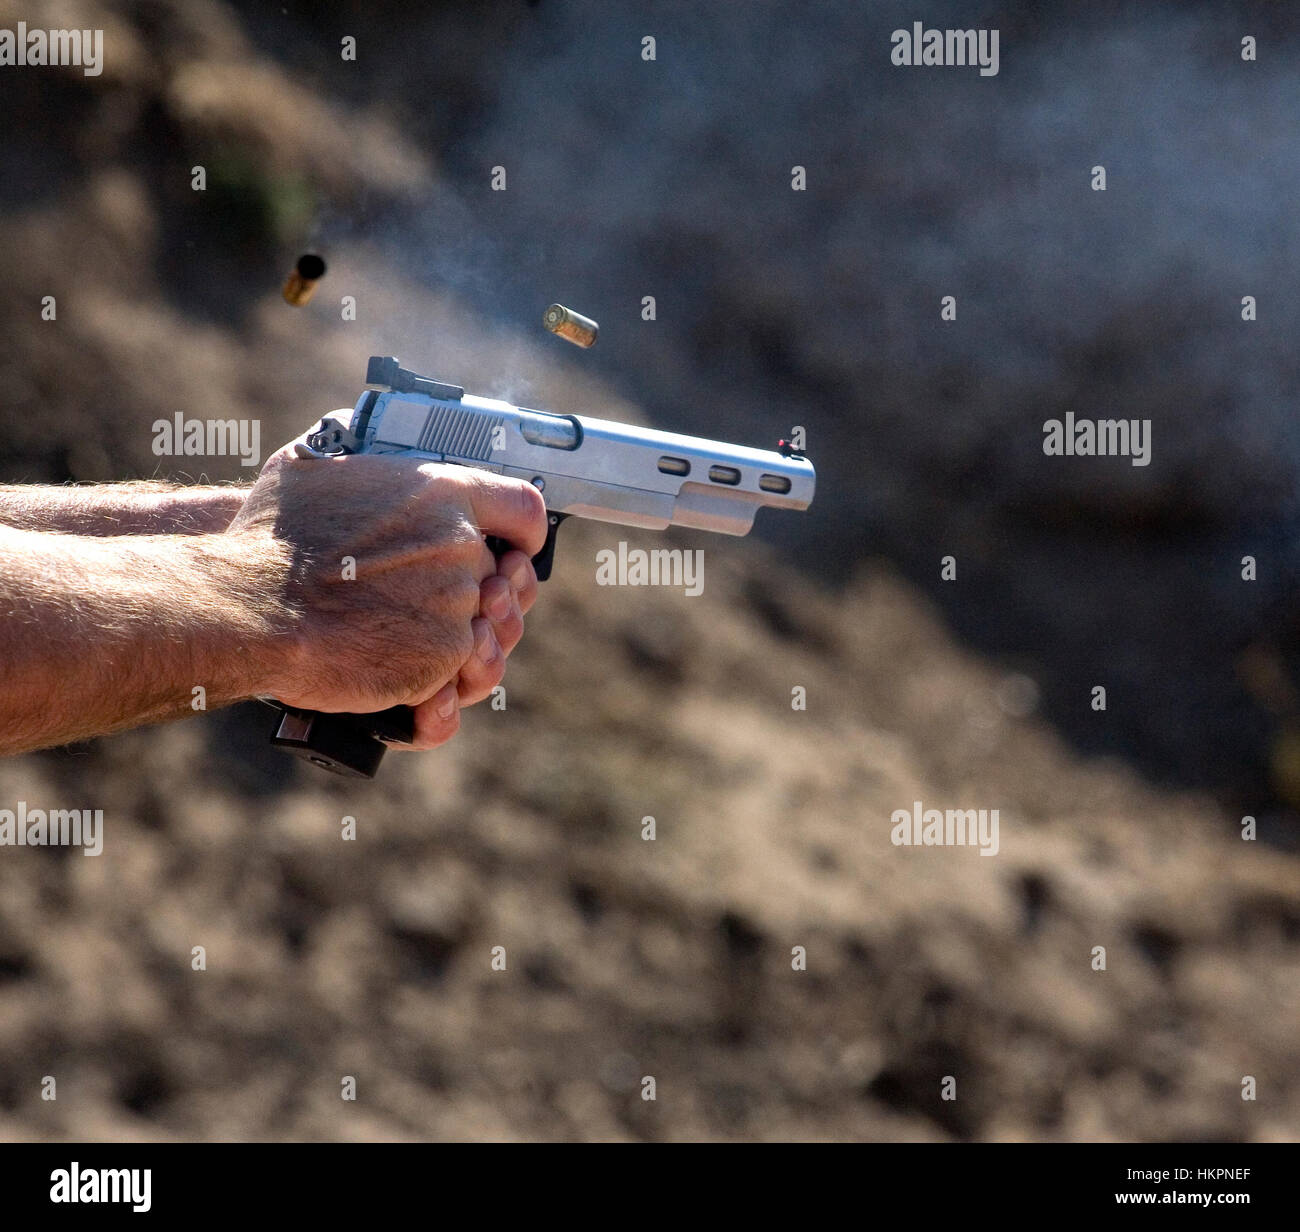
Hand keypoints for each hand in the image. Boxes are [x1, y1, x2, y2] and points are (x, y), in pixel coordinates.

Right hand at [229, 431, 546, 748]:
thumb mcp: (312, 469)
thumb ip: (355, 460)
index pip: (522, 508)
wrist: (254, 608)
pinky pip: (462, 675)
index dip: (524, 534)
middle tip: (442, 607)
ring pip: (486, 631)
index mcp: (441, 492)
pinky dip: (440, 686)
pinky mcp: (445, 655)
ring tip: (421, 646)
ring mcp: (459, 602)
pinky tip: (413, 684)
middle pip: (501, 577)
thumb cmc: (271, 539)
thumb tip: (349, 432)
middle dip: (478, 596)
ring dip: (464, 642)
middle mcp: (462, 545)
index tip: (515, 549)